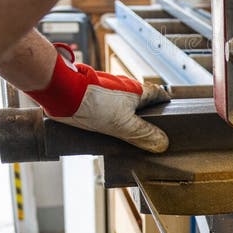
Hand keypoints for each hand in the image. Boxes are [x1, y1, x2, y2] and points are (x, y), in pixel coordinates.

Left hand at [25, 45, 169, 152]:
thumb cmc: (93, 104)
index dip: (166, 106)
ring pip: (124, 108)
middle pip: (141, 104)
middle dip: (146, 119)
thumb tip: (163, 143)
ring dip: (127, 121)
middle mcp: (125, 89)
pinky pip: (108, 112)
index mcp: (137, 91)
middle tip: (150, 137)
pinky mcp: (93, 99)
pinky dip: (111, 122)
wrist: (62, 93)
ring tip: (128, 141)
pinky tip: (107, 135)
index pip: (159, 96)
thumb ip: (143, 134)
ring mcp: (108, 93)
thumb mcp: (123, 124)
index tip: (171, 119)